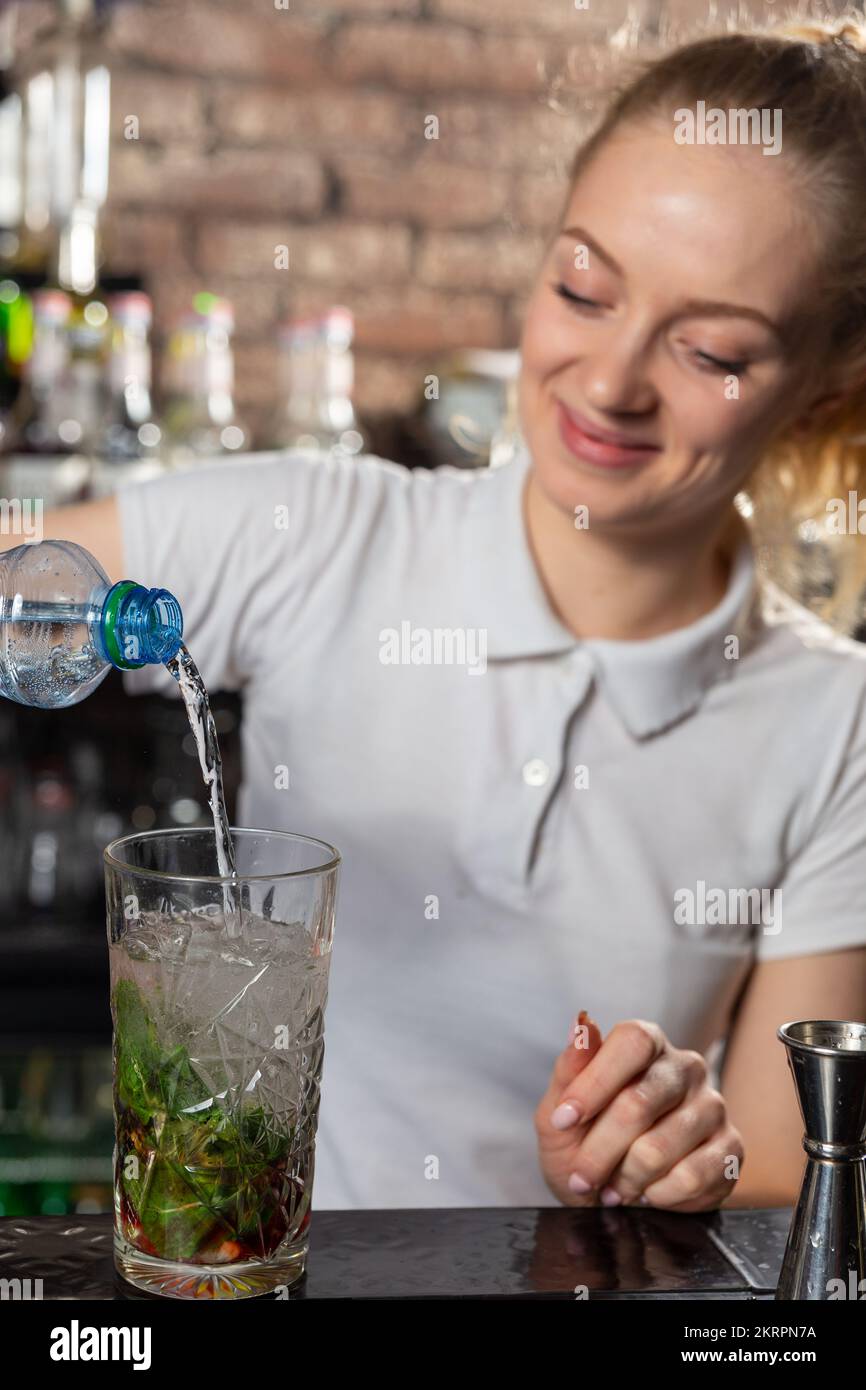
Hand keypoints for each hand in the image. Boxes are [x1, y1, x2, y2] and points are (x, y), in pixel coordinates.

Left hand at [534, 1013, 744, 1210]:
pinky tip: (647, 1194)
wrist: (611, 1194)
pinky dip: (658, 1195)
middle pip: (639, 1103)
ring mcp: (712, 1107)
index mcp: (647, 1043)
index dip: (596, 1082)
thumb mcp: (559, 1110)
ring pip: (659, 1148)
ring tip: (613, 1189)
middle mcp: (686, 1067)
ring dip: (625, 1179)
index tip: (564, 1119)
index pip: (633, 1042)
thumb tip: (581, 1025)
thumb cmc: (583, 1142)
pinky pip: (691, 1177)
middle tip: (581, 1177)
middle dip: (599, 1151)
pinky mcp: (731, 1149)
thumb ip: (570, 1070)